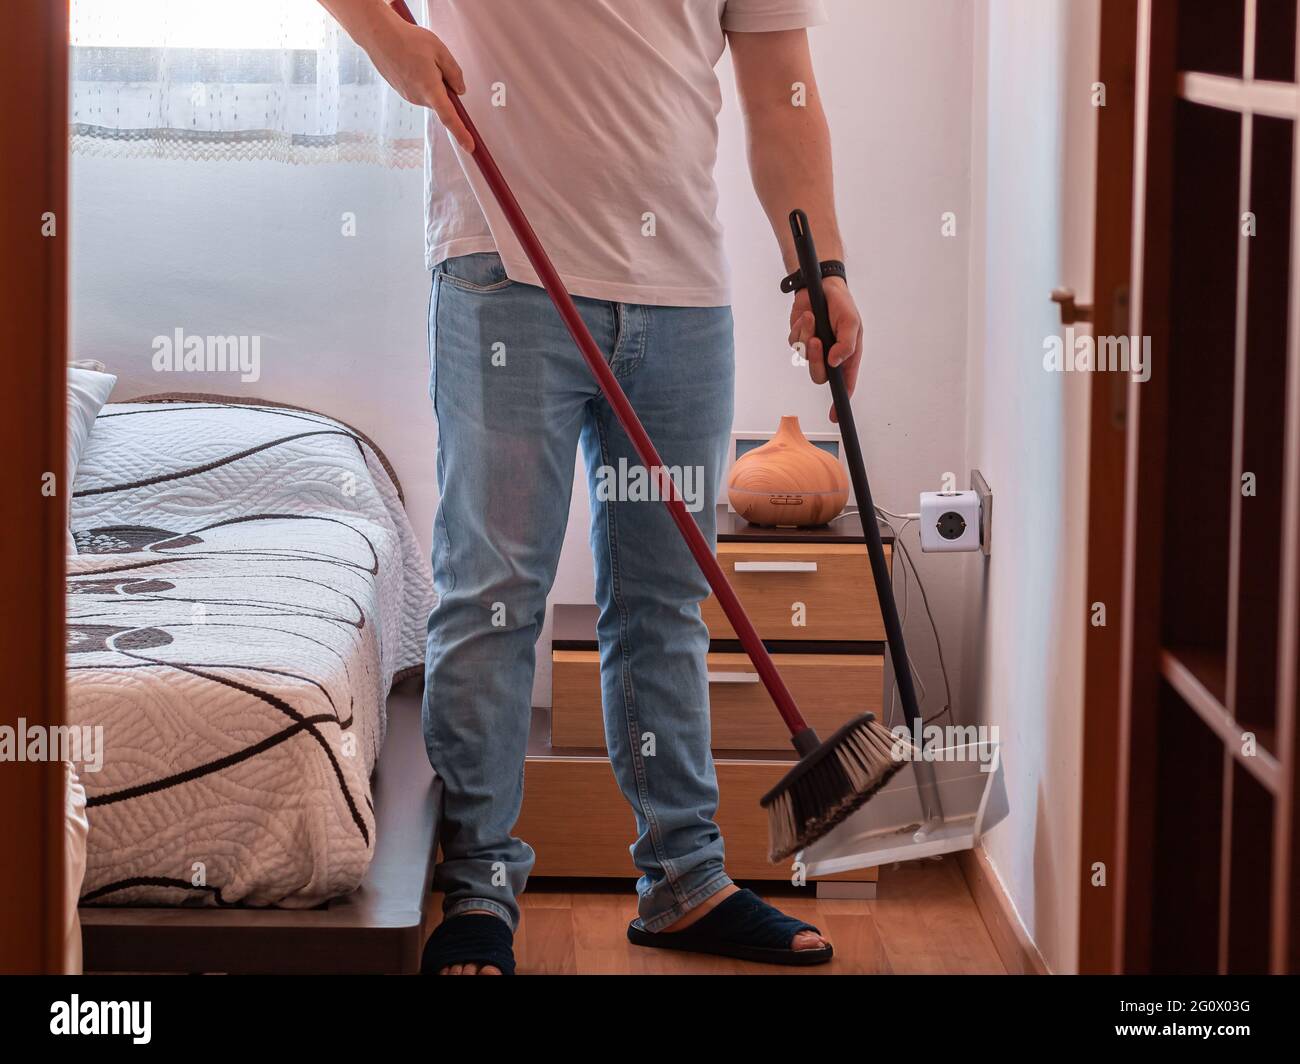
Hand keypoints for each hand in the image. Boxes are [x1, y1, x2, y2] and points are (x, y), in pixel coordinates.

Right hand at [360, 10, 473, 151]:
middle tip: (434, 61)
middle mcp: (418, 97)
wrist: (378, 35)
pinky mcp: (401, 92)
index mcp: (430, 89)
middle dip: (445, 85)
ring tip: (419, 58)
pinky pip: (420, 89)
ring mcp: (408, 96)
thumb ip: (454, 72)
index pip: (449, 117)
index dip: (461, 133)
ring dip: (432, 80)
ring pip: (430, 94)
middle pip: (442, 100)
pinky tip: (411, 61)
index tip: (470, 147)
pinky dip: (421, 78)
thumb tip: (460, 91)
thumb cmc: (408, 40)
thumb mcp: (440, 51)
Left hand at [787, 277, 862, 422]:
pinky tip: (806, 316)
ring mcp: (813, 349)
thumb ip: (846, 344)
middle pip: (820, 375)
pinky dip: (799, 329)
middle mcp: (830, 356)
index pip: (845, 384)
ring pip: (805, 358)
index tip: (835, 415)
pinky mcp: (799, 339)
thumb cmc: (841, 305)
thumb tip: (835, 362)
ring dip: (807, 336)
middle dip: (815, 360)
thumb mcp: (851, 322)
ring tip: (812, 317)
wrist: (821, 286)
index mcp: (847, 355)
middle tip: (815, 341)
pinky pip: (794, 343)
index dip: (840, 401)